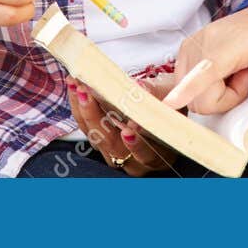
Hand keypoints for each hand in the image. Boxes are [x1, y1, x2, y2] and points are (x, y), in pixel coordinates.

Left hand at [65, 73, 179, 176]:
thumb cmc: (170, 106)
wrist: (162, 108)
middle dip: (97, 118)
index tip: (128, 130)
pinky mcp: (102, 143)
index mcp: (158, 156)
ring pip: (95, 136)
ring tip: (77, 85)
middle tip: (87, 94)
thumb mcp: (172, 100)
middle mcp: (134, 161)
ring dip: (83, 109)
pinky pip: (87, 128)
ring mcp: (115, 154)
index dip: (136, 144)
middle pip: (113, 146)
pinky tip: (75, 87)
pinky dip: (80, 107)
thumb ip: (158, 96)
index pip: (146, 154)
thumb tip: (139, 87)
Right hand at [163, 3, 247, 114]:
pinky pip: (187, 81)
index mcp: (233, 41)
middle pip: (198, 93)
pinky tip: (225, 72)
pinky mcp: (188, 48)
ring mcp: (194, 43)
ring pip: (190, 90)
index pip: (207, 68)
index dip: (190, 87)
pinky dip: (204, 85)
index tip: (172, 101)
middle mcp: (207, 39)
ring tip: (237, 73)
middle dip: (222, 99)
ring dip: (213, 92)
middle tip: (245, 79)